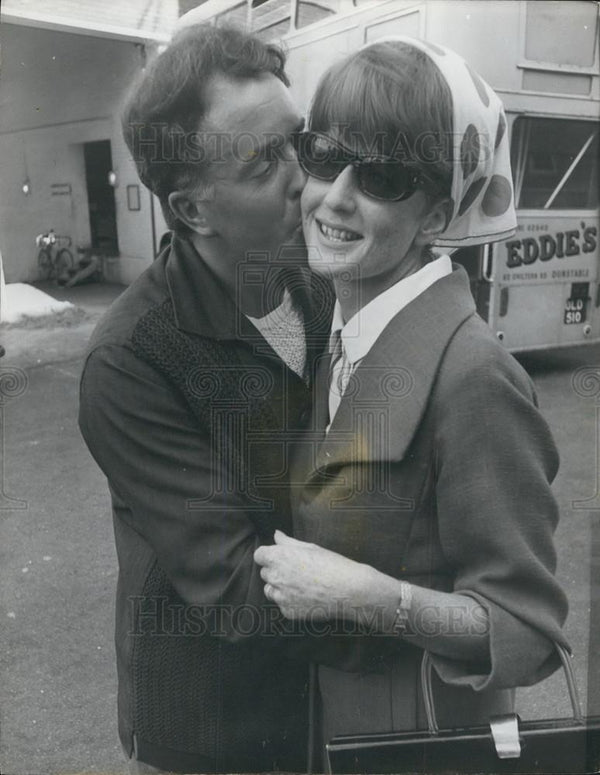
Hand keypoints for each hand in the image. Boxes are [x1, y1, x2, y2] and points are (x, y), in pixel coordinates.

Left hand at [254, 530, 371, 620]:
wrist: (348, 590)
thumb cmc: (331, 565)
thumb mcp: (310, 548)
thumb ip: (288, 542)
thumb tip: (277, 535)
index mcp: (279, 557)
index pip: (259, 555)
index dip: (268, 556)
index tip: (279, 558)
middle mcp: (276, 577)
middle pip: (265, 573)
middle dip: (276, 571)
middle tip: (296, 571)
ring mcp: (281, 597)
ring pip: (270, 590)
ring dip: (279, 587)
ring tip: (301, 585)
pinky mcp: (288, 612)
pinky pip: (282, 605)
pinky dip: (290, 602)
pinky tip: (307, 597)